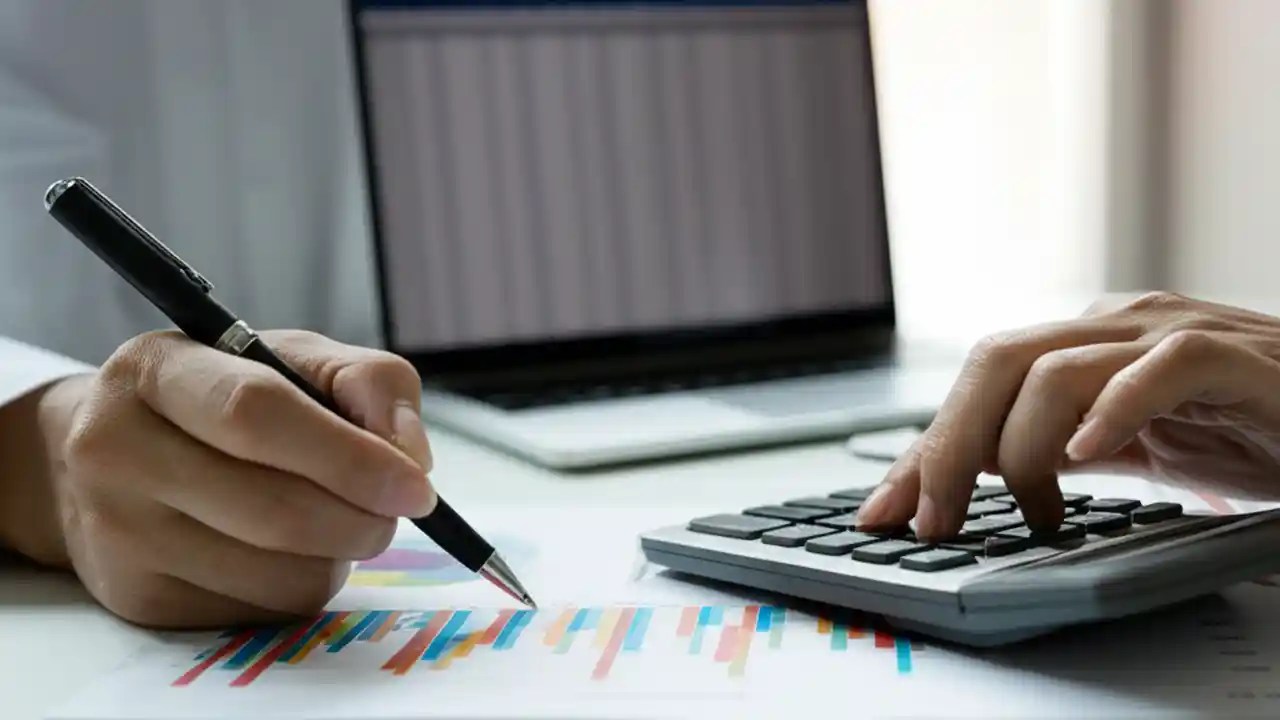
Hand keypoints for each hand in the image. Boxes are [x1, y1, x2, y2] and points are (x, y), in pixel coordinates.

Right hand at [0, 330, 432, 627]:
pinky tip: (287, 549)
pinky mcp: (140, 598)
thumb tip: (410, 456)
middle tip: (397, 508)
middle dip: (362, 517)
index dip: (350, 457)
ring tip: (333, 516)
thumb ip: (367, 382)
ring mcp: (121, 533)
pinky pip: (263, 610)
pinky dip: (303, 583)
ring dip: (339, 553)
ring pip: (278, 574)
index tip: (416, 485)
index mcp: (156, 371)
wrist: (107, 457)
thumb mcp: (291, 358)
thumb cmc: (221, 396)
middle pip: (275, 509)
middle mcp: (117, 451)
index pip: (256, 416)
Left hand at [855, 292, 1279, 540]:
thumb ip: (1052, 453)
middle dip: (947, 446)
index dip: (925, 446)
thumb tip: (964, 483)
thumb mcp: (1126, 449)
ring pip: (1056, 368)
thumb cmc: (1243, 431)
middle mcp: (1116, 329)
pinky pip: (1162, 367)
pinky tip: (1088, 454)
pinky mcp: (1232, 359)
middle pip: (995, 365)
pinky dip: (1116, 408)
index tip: (884, 510)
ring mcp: (1172, 336)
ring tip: (1027, 513)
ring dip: (1019, 448)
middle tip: (931, 519)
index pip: (979, 383)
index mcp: (1084, 346)